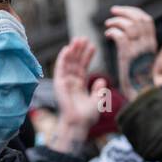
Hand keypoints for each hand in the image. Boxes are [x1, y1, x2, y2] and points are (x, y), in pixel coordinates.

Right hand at [46, 36, 105, 154]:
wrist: (78, 124)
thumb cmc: (87, 117)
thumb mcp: (97, 102)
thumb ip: (99, 91)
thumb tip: (101, 80)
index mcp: (80, 85)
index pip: (83, 67)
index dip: (87, 56)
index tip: (93, 46)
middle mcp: (71, 82)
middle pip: (75, 62)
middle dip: (79, 50)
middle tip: (84, 38)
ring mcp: (65, 82)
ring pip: (68, 63)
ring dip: (72, 51)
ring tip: (77, 40)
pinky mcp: (59, 84)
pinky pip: (60, 69)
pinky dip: (63, 58)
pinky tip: (67, 49)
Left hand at [104, 5, 157, 100]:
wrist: (140, 93)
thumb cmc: (138, 77)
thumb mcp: (143, 57)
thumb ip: (140, 44)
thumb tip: (132, 31)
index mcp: (152, 43)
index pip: (146, 19)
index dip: (134, 12)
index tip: (123, 11)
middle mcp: (147, 44)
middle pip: (138, 19)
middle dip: (124, 12)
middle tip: (112, 12)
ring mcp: (138, 49)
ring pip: (128, 25)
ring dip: (116, 22)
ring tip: (108, 25)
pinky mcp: (128, 56)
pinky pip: (120, 36)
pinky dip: (112, 32)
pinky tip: (107, 36)